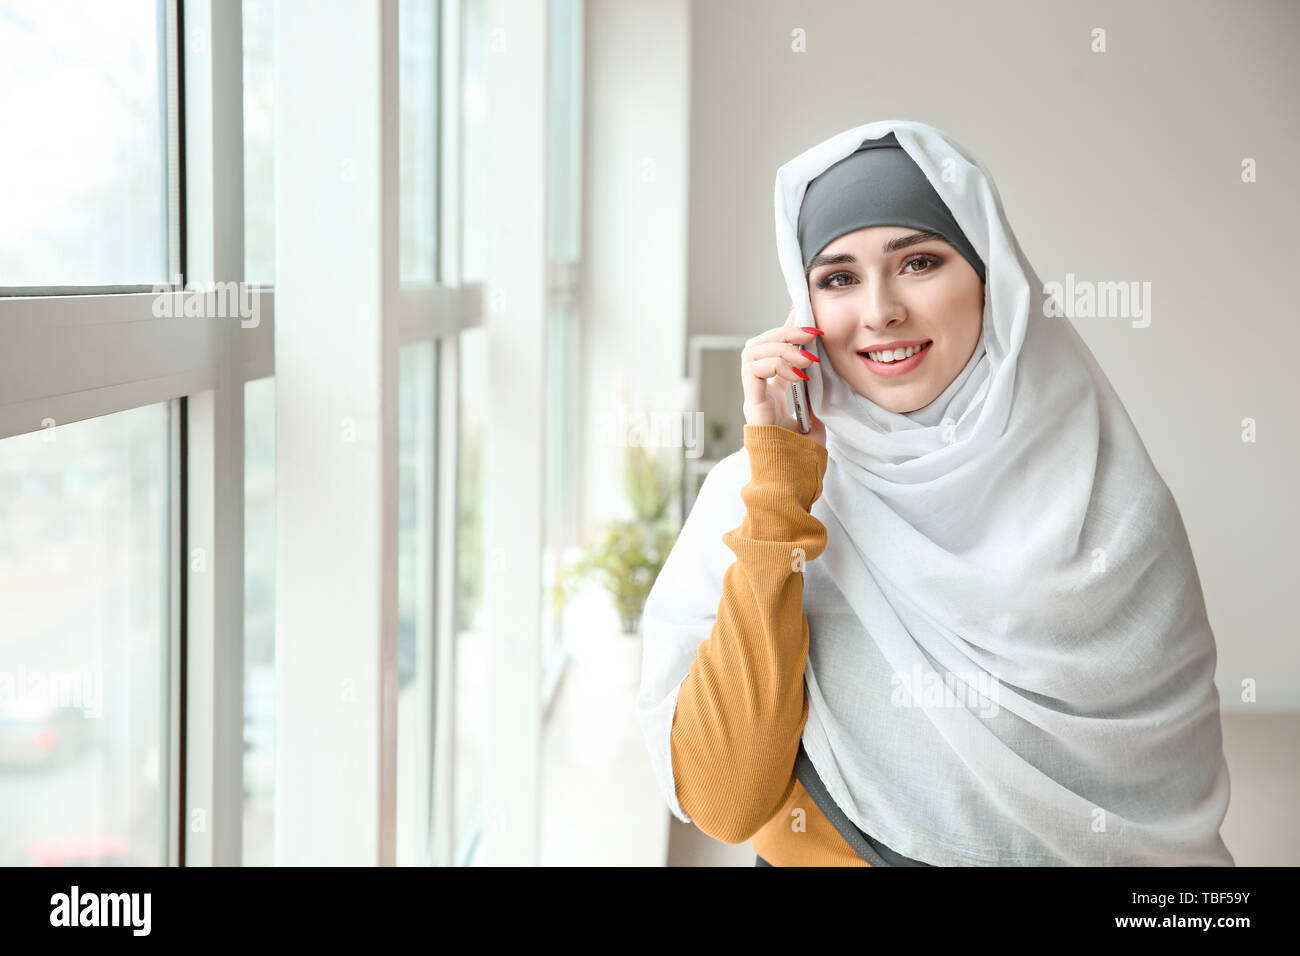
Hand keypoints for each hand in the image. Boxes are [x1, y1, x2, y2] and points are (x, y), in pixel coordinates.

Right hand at [741, 306, 826, 446]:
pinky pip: (752, 369)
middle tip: (810, 334)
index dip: (787, 328)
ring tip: (806, 359)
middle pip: (758, 343)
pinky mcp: (753, 406)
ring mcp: (754, 398)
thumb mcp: (815, 416)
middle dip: (783, 331)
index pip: (773, 348)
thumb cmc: (803, 457)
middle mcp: (759, 391)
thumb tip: (822, 368)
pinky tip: (798, 374)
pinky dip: (775, 363)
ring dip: (781, 346)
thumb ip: (813, 393)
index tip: (805, 314)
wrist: (792, 483)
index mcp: (772, 391)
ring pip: (752, 351)